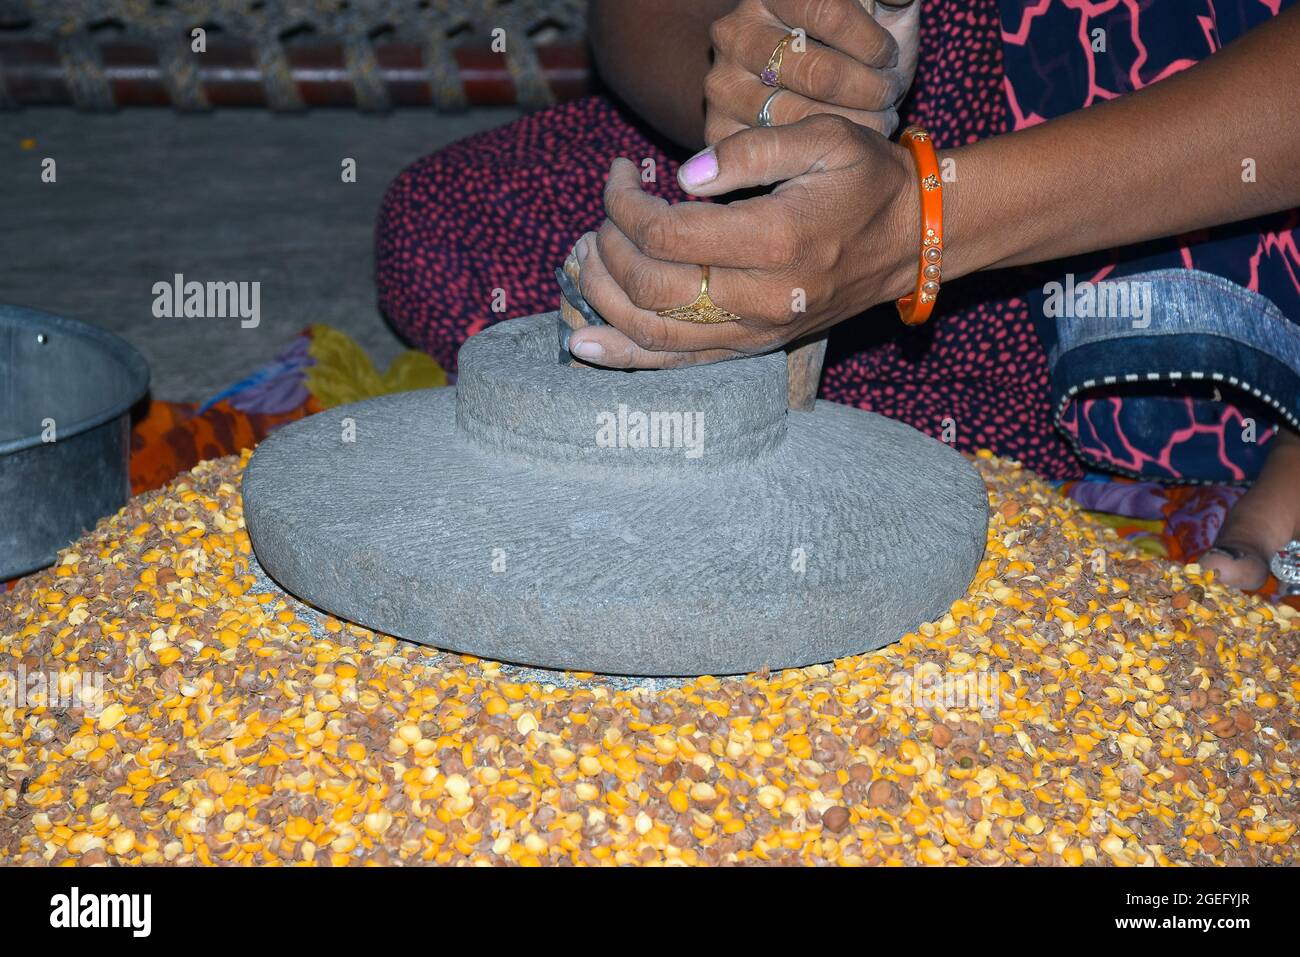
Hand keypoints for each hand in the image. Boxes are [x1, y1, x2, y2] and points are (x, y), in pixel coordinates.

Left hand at [568, 115, 918, 368]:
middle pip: (651, 285)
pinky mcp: (752, 349)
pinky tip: (584, 343)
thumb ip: (748, 151)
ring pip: (654, 333)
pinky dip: (624, 356)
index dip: (623, 204)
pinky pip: (678, 363)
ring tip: (585, 260)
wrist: (911, 241)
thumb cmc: (866, 181)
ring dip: (602, 298)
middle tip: (605, 213)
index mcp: (776, 241)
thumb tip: (680, 178)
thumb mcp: (823, 140)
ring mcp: (756, 332)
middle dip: (608, 245)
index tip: (619, 174)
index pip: (666, 234)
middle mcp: (762, 298)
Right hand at [704, 0, 921, 144]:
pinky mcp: (718, 132)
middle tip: (886, 96)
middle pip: (818, 73)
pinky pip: (778, 155)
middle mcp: (735, 34)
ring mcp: (722, 85)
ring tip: (873, 119)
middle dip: (868, 90)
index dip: (871, 42)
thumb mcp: (875, 11)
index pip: (828, 12)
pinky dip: (820, 155)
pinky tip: (840, 143)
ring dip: (852, 126)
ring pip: (800, 119)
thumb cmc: (847, 44)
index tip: (888, 57)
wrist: (799, 88)